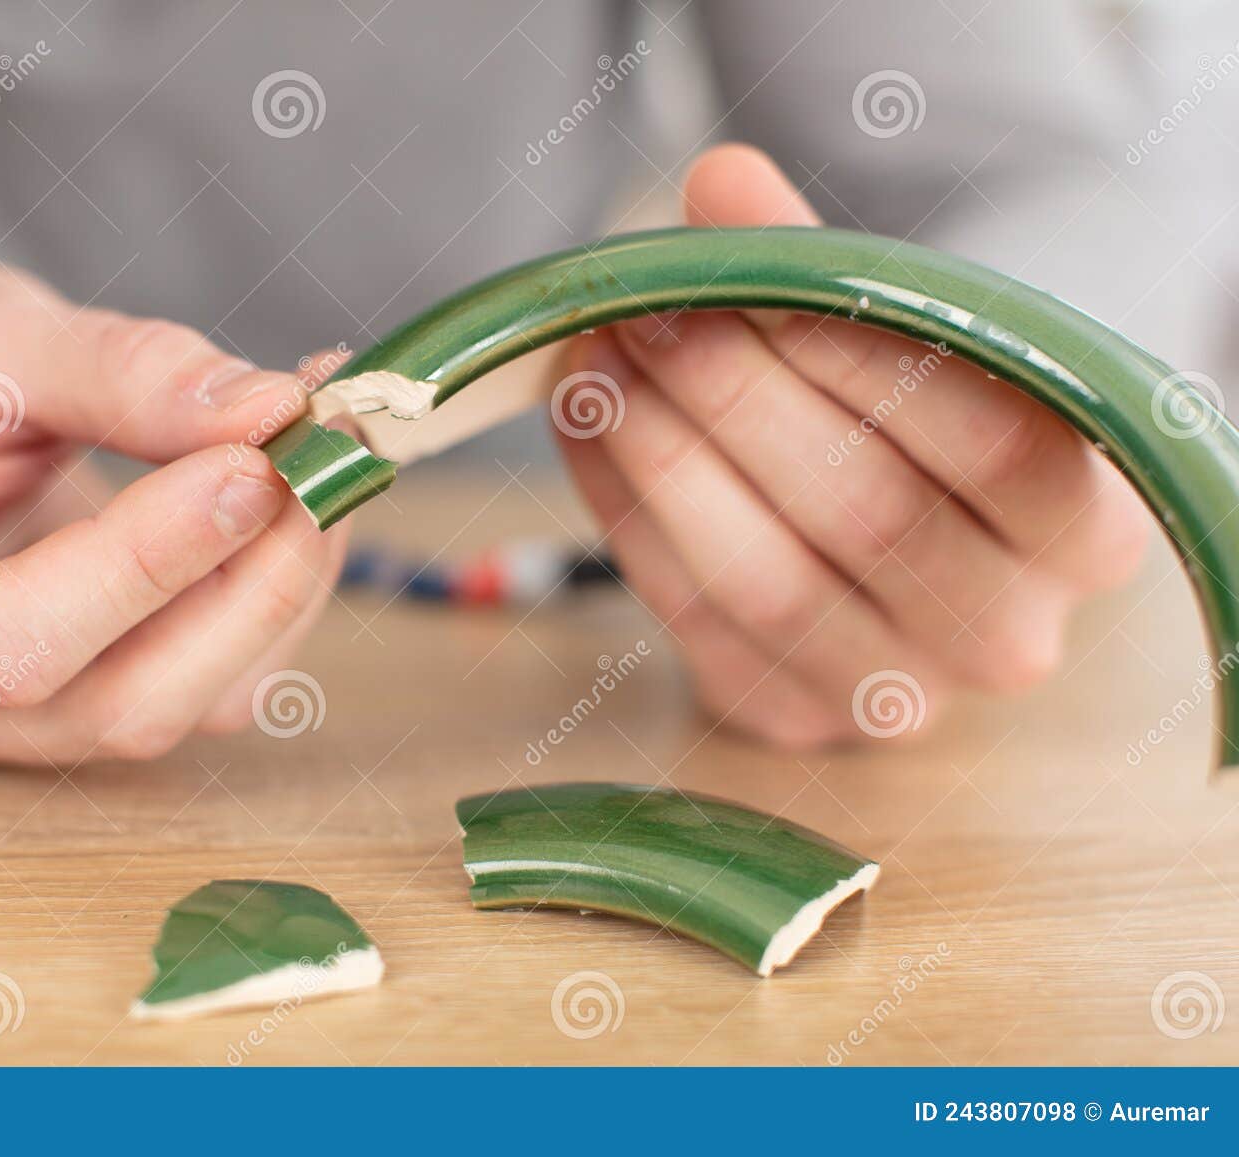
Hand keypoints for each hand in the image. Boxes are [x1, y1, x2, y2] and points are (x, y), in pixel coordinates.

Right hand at [0, 262, 348, 764]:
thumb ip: (123, 370)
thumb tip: (271, 409)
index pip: (9, 641)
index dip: (148, 564)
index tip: (253, 462)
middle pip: (120, 704)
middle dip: (249, 584)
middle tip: (324, 456)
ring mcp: (8, 732)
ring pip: (188, 705)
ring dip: (284, 587)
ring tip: (323, 458)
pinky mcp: (88, 715)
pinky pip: (213, 689)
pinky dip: (276, 599)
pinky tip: (295, 507)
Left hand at [555, 145, 1150, 748]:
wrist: (903, 550)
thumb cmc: (915, 425)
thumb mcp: (909, 343)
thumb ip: (826, 267)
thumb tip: (719, 183)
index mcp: (1081, 530)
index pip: (987, 440)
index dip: (851, 351)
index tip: (739, 275)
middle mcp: (1007, 633)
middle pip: (864, 513)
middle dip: (731, 397)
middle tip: (640, 310)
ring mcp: (899, 695)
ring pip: (764, 583)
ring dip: (659, 460)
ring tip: (593, 363)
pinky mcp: (796, 720)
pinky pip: (693, 622)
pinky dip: (626, 518)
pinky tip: (589, 433)